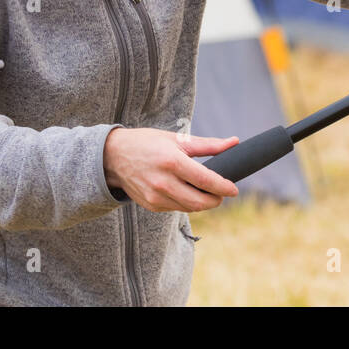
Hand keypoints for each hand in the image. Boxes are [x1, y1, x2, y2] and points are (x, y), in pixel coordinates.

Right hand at [103, 127, 239, 211]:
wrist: (114, 157)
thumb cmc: (147, 143)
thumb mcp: (177, 139)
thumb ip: (207, 145)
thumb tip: (234, 142)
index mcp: (172, 162)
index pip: (206, 181)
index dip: (224, 187)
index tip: (234, 189)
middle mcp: (163, 182)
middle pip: (200, 202)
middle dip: (216, 200)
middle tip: (222, 192)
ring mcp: (156, 197)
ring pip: (189, 208)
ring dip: (203, 203)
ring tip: (206, 192)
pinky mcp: (151, 205)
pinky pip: (176, 208)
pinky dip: (186, 203)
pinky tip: (186, 191)